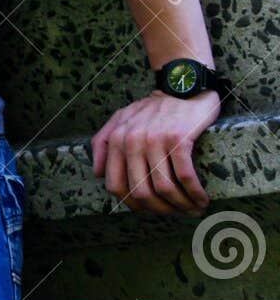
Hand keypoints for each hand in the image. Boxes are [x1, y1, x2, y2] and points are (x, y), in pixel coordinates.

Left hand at [90, 89, 218, 215]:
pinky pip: (185, 176)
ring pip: (164, 188)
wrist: (182, 86)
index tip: (151, 208)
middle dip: (159, 209)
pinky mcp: (179, 139)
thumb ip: (103, 143)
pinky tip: (202, 199)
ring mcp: (155, 140)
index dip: (134, 204)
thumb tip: (97, 174)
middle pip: (140, 192)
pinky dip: (195, 194)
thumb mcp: (120, 119)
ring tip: (193, 208)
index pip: (115, 185)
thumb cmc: (152, 108)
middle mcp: (132, 141)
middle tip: (176, 213)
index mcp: (116, 140)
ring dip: (181, 205)